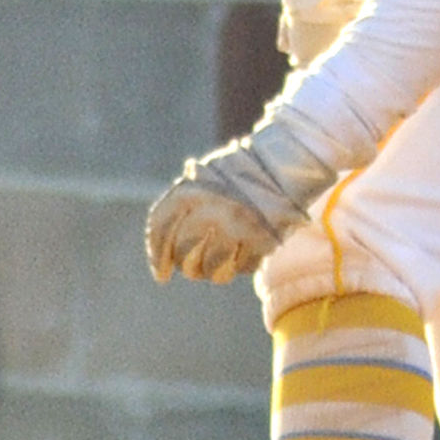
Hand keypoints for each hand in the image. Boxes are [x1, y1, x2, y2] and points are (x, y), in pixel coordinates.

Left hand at [145, 179, 284, 283]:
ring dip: (215, 270)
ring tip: (222, 259)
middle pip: (184, 254)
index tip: (162, 276)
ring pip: (212, 269)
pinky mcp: (263, 239)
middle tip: (195, 268)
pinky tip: (246, 249)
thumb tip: (160, 255)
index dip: (156, 255)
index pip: (161, 227)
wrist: (282, 164)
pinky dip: (242, 263)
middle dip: (188, 265)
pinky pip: (243, 268)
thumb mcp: (204, 179)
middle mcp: (212, 207)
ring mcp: (238, 225)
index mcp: (192, 189)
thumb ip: (181, 207)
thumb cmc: (237, 176)